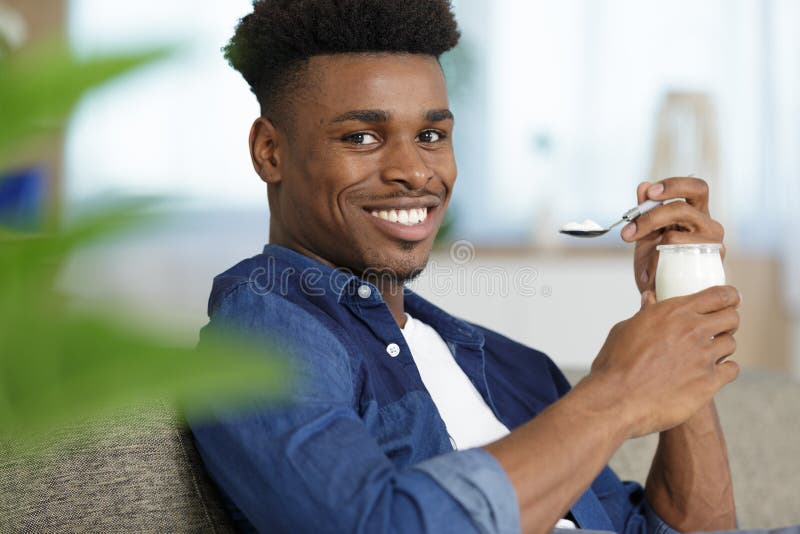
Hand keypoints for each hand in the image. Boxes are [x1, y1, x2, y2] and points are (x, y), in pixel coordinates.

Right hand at [587, 285, 739, 437]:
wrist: (617, 398)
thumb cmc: (615, 364)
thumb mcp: (625, 329)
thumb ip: (644, 314)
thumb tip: (649, 300)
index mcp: (673, 312)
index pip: (719, 295)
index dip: (729, 297)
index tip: (730, 301)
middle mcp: (693, 330)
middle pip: (732, 317)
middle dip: (727, 322)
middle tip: (717, 330)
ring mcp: (704, 356)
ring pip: (731, 344)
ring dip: (721, 348)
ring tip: (704, 356)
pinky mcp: (709, 381)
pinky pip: (731, 369)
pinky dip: (723, 371)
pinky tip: (708, 374)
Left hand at [621, 178, 724, 293]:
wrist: (663, 291)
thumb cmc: (657, 259)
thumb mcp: (646, 232)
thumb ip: (645, 210)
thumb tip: (643, 186)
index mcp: (695, 210)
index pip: (695, 187)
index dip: (673, 185)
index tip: (649, 193)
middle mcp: (707, 225)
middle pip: (683, 208)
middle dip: (651, 218)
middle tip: (629, 232)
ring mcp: (710, 246)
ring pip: (674, 237)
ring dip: (648, 248)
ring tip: (639, 261)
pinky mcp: (707, 268)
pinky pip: (673, 263)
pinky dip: (656, 267)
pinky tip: (648, 274)